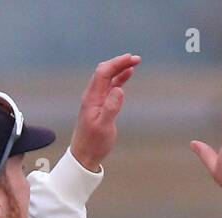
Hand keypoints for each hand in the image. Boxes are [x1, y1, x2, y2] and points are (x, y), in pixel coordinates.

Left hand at [70, 52, 140, 171]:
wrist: (84, 154)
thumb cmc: (93, 143)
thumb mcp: (104, 127)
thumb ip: (111, 107)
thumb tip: (119, 89)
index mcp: (92, 98)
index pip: (103, 73)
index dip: (116, 63)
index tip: (131, 59)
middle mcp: (93, 95)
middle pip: (105, 71)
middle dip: (119, 62)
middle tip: (136, 59)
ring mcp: (97, 99)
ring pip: (108, 78)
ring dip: (120, 69)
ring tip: (134, 63)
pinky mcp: (101, 105)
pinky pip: (110, 87)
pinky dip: (119, 79)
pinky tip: (127, 75)